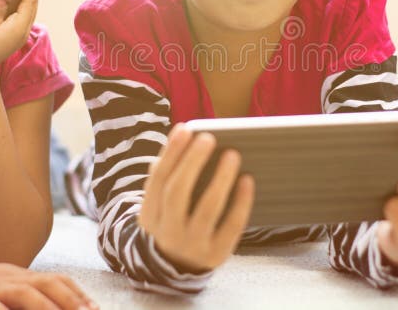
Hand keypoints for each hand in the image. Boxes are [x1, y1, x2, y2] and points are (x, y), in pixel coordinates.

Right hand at [0, 259, 97, 309]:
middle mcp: (12, 279)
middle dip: (69, 302)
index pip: (58, 280)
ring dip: (44, 308)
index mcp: (24, 276)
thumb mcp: (10, 286)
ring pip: (23, 295)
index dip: (78, 294)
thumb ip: (35, 296)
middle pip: (47, 285)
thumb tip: (70, 306)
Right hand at [138, 125, 254, 271]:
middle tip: (208, 138)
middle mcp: (168, 231)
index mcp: (150, 214)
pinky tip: (247, 179)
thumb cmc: (172, 220)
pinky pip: (231, 226)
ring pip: (207, 209)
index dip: (171, 153)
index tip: (185, 128)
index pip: (158, 179)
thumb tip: (180, 132)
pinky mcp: (216, 254)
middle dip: (192, 162)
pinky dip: (240, 202)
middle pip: (177, 193)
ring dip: (220, 179)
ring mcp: (192, 245)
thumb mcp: (159, 202)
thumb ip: (167, 170)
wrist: (176, 269)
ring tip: (233, 154)